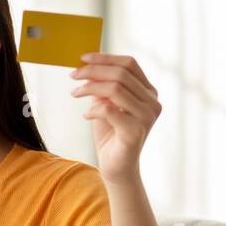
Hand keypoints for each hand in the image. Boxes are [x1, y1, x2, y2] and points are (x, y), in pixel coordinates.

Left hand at [69, 53, 161, 182]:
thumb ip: (103, 86)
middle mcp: (152, 102)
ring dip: (90, 88)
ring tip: (75, 94)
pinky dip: (93, 110)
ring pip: (115, 89)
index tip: (83, 58)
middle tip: (73, 76)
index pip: (129, 64)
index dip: (105, 58)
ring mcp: (146, 117)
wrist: (116, 167)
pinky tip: (86, 116)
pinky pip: (109, 110)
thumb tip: (88, 66)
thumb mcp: (105, 104)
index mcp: (148, 92)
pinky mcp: (135, 132)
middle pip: (121, 74)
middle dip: (93, 71)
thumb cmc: (111, 134)